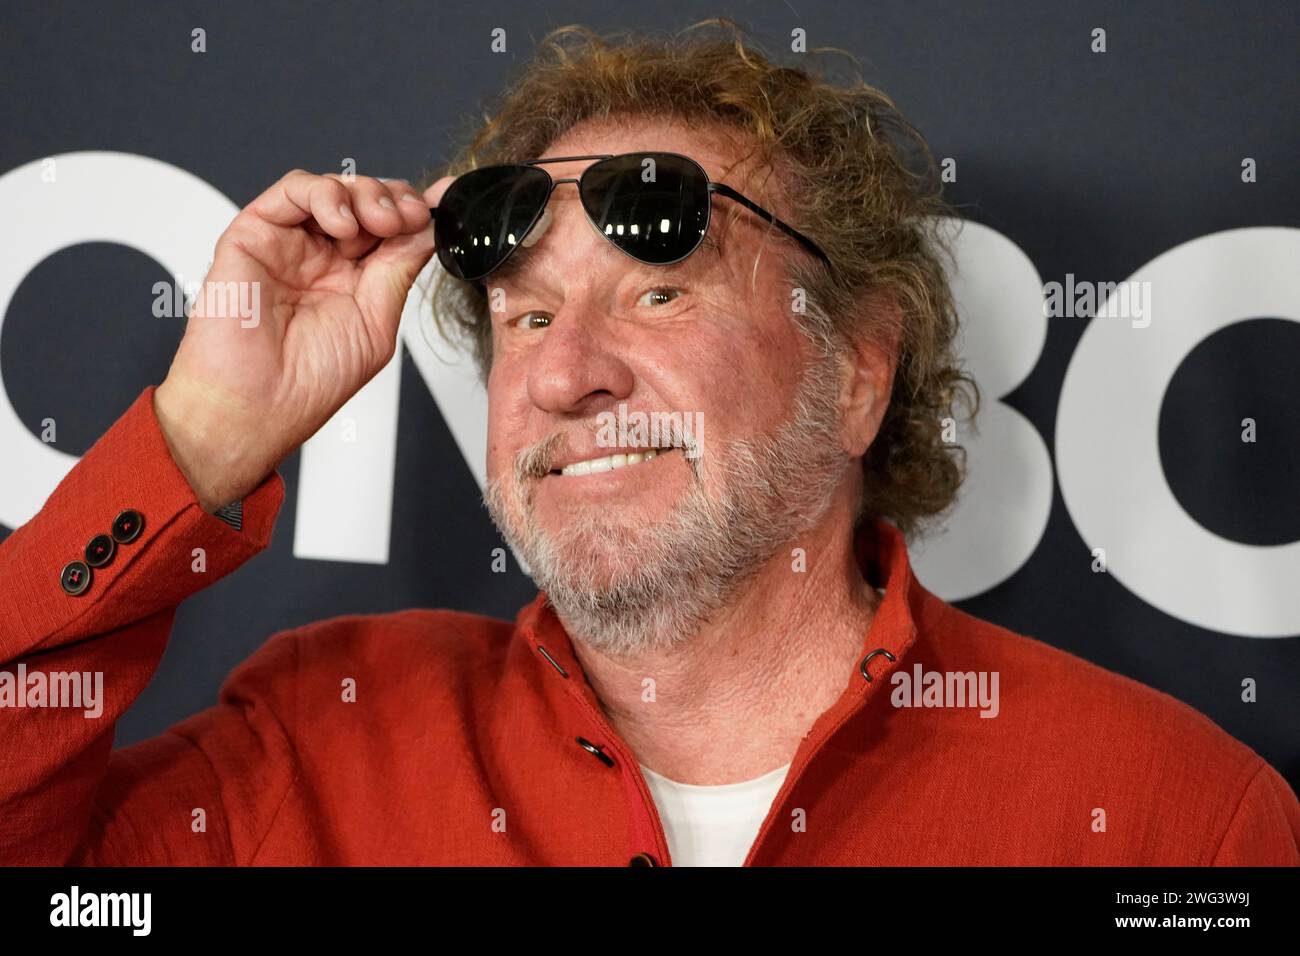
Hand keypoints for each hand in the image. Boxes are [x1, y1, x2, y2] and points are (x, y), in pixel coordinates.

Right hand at [154, 169, 453, 511]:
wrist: (260, 404)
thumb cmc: (309, 382)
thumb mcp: (377, 320)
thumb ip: (400, 268)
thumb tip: (431, 228)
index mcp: (355, 280)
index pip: (390, 229)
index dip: (415, 212)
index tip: (441, 207)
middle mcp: (323, 258)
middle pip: (365, 200)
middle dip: (395, 200)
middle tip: (410, 218)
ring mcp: (290, 244)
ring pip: (332, 188)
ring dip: (366, 194)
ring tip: (380, 222)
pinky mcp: (255, 233)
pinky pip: (292, 191)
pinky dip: (324, 194)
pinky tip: (344, 224)